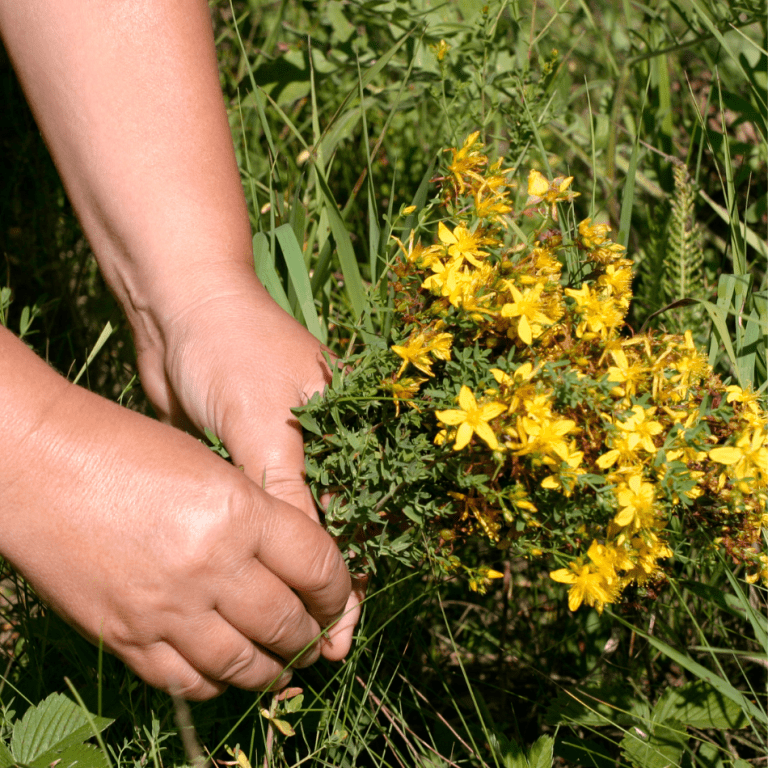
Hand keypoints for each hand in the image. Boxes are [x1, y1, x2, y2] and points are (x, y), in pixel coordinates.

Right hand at [0, 328, 353, 699]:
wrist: (40, 464)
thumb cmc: (129, 449)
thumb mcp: (212, 467)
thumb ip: (257, 518)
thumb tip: (292, 565)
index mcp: (241, 512)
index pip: (319, 566)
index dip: (339, 589)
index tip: (339, 597)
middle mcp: (212, 566)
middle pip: (288, 623)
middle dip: (311, 635)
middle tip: (316, 635)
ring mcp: (168, 609)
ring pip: (245, 665)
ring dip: (274, 670)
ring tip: (283, 664)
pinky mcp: (126, 638)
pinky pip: (189, 682)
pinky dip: (217, 682)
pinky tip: (225, 670)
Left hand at [130, 264, 362, 653]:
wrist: (177, 309)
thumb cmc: (233, 350)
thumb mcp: (267, 421)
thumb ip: (292, 490)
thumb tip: (318, 568)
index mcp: (349, 428)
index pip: (361, 516)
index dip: (352, 576)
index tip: (339, 632)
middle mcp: (322, 444)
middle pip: (332, 528)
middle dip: (323, 585)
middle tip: (312, 645)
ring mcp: (282, 450)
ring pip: (294, 526)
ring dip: (288, 574)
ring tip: (281, 628)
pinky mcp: (244, 455)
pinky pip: (259, 511)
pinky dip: (257, 548)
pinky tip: (252, 584)